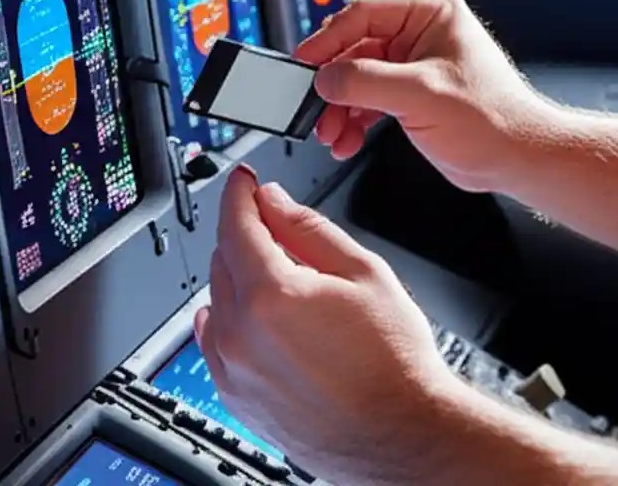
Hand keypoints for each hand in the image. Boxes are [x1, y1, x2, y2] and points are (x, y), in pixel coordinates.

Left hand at [194, 167, 460, 484]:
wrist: (404, 436)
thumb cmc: (394, 364)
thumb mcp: (364, 273)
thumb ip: (310, 230)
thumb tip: (274, 201)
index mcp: (270, 296)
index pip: (236, 225)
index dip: (239, 195)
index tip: (243, 182)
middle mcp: (240, 335)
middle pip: (222, 260)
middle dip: (246, 236)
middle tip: (276, 228)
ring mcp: (234, 372)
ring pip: (216, 301)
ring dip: (238, 279)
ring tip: (282, 281)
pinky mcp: (237, 399)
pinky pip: (213, 345)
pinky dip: (226, 321)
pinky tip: (248, 316)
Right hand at [295, 0, 551, 191]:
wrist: (516, 158)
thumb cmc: (493, 119)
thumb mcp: (419, 94)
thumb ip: (365, 82)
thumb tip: (325, 78)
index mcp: (430, 12)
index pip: (363, 13)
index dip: (329, 39)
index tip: (305, 63)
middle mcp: (420, 33)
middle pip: (354, 49)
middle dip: (333, 84)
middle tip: (315, 106)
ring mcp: (414, 64)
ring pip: (357, 78)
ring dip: (340, 108)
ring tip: (331, 132)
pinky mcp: (410, 94)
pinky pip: (368, 99)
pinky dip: (353, 120)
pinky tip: (347, 138)